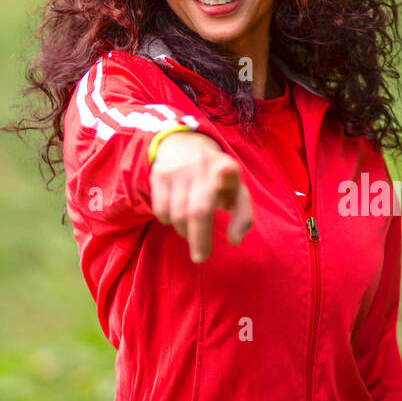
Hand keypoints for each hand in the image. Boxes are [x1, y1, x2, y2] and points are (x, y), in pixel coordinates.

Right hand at [149, 131, 252, 262]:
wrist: (184, 143)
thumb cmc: (217, 177)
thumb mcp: (236, 190)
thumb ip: (242, 216)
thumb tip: (234, 241)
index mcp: (226, 168)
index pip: (227, 171)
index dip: (225, 175)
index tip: (225, 172)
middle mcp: (202, 166)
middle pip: (198, 210)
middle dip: (199, 238)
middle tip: (200, 257)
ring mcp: (178, 170)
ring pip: (178, 214)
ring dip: (184, 231)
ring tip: (189, 233)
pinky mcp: (159, 175)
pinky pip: (161, 210)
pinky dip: (168, 221)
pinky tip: (175, 218)